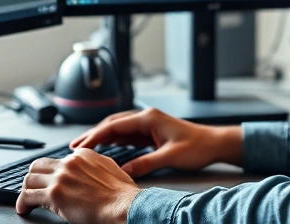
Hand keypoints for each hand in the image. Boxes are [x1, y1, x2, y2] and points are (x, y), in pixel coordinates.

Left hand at [16, 147, 139, 223]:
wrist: (123, 206)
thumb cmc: (121, 194)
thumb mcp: (110, 168)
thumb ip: (94, 165)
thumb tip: (88, 171)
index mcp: (82, 155)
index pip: (57, 160)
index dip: (52, 173)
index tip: (50, 182)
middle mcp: (69, 163)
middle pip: (38, 165)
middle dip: (33, 178)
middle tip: (33, 188)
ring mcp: (60, 177)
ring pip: (29, 180)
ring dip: (26, 191)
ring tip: (27, 200)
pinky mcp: (54, 194)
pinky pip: (28, 196)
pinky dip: (22, 204)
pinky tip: (24, 209)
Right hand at [70, 108, 241, 177]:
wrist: (215, 143)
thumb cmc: (198, 146)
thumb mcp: (169, 157)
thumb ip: (145, 163)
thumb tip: (123, 171)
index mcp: (148, 118)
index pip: (114, 125)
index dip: (94, 136)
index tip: (79, 145)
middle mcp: (146, 118)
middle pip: (112, 125)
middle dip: (92, 135)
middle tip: (74, 147)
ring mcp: (149, 124)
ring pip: (118, 130)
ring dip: (102, 138)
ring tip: (85, 149)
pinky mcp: (152, 133)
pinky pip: (127, 136)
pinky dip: (114, 142)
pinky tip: (105, 150)